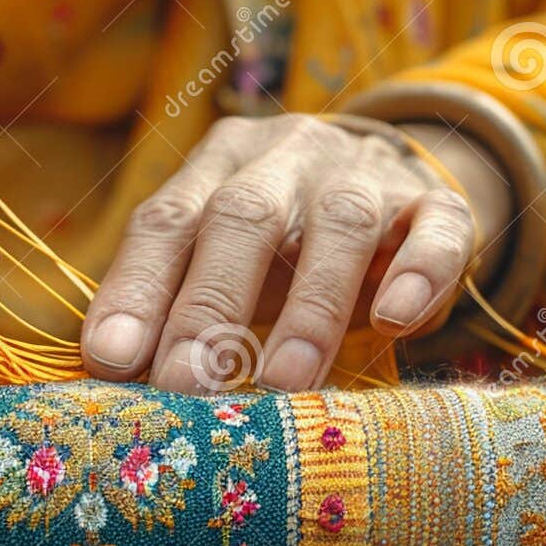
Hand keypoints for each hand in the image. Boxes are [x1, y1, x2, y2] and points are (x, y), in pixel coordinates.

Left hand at [81, 113, 499, 391]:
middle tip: (183, 386)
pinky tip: (397, 323)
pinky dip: (418, 273)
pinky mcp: (436, 205)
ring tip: (282, 383)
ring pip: (339, 226)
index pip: (166, 222)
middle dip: (209, 307)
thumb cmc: (278, 246)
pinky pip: (436, 229)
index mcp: (217, 168)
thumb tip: (109, 382)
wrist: (392, 183)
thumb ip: (169, 303)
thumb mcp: (218, 259)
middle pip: (241, 218)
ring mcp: (365, 176)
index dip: (136, 290)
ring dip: (309, 309)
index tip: (112, 361)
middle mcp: (286, 159)